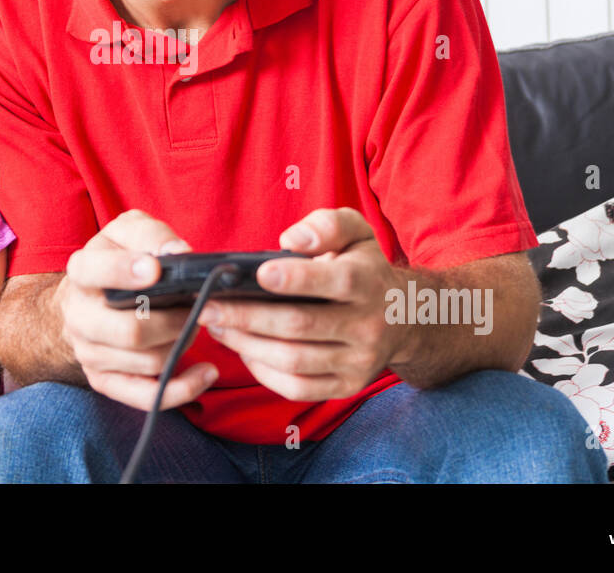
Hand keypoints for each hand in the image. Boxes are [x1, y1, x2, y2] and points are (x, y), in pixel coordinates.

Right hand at [57, 209, 219, 411]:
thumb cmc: (117, 259)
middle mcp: (78, 316)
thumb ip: (151, 235)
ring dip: (182, 345)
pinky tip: (206, 371)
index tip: (156, 269)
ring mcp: (89, 353)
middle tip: (197, 307)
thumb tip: (179, 254)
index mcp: (81, 271)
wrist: (86, 300)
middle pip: (130, 330)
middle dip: (175, 321)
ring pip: (147, 361)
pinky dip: (183, 388)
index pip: (95, 272)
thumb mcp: (128, 231)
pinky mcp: (104, 381)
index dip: (125, 271)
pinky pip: (147, 397)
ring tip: (195, 325)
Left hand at [197, 208, 407, 402]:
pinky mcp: (346, 386)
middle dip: (247, 316)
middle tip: (207, 306)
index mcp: (369, 284)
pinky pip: (298, 388)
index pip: (335, 282)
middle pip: (301, 325)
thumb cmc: (365, 268)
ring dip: (247, 345)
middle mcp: (368, 326)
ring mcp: (358, 362)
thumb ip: (329, 225)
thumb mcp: (357, 233)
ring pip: (294, 360)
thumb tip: (293, 239)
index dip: (296, 279)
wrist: (405, 318)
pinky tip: (243, 350)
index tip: (258, 273)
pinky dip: (263, 372)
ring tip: (217, 326)